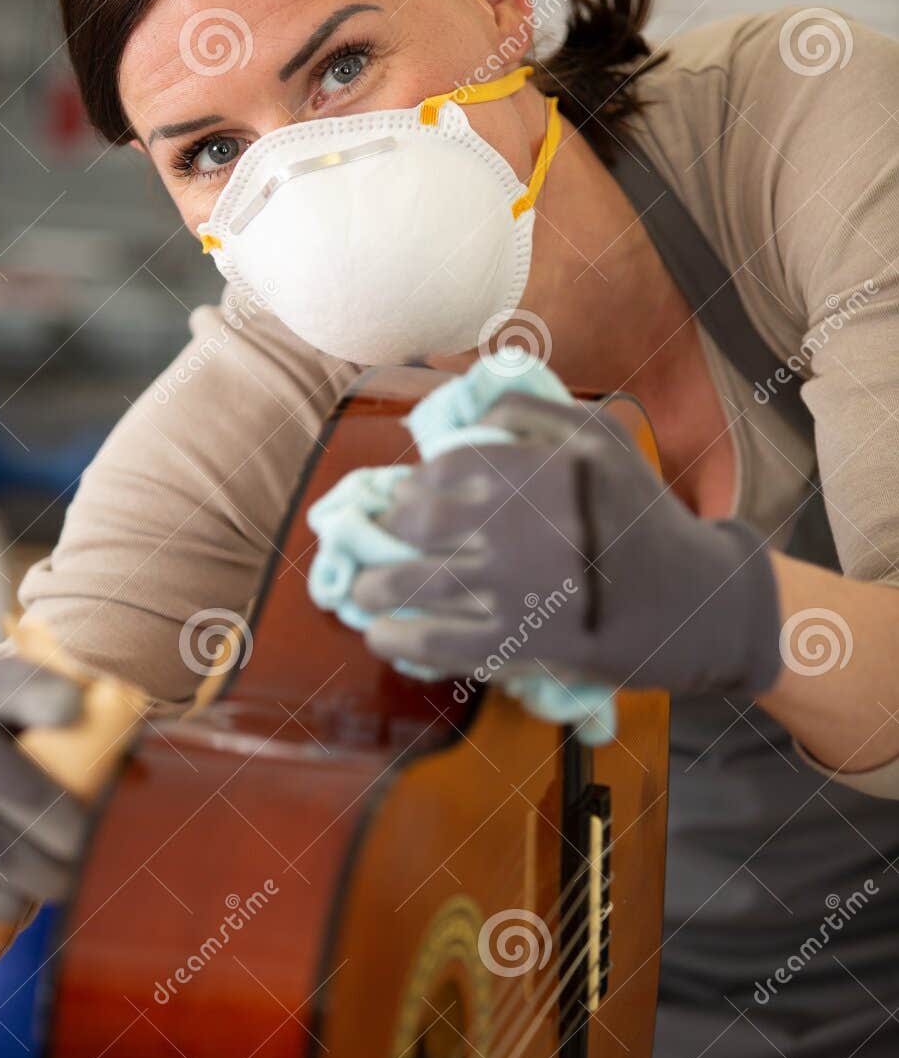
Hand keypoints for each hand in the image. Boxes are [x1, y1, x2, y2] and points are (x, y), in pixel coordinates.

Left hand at [351, 391, 781, 697]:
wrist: (691, 602)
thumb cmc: (639, 514)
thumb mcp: (600, 437)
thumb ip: (530, 411)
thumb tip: (459, 414)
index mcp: (542, 470)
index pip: (445, 467)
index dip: (416, 483)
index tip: (408, 496)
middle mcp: (525, 527)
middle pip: (417, 521)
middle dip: (386, 530)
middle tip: (381, 537)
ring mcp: (517, 590)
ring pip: (412, 581)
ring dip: (374, 586)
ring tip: (366, 590)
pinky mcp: (517, 646)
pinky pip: (434, 640)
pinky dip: (396, 637)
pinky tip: (381, 633)